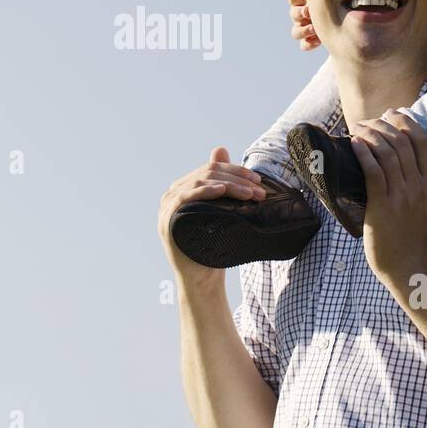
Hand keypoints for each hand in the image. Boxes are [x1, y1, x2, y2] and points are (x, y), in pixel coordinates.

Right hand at [158, 147, 266, 289]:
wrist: (202, 278)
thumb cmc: (212, 246)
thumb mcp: (220, 211)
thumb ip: (219, 182)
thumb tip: (220, 149)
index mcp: (183, 189)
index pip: (210, 170)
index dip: (235, 171)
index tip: (258, 182)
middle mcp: (172, 194)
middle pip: (206, 173)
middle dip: (236, 178)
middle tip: (259, 191)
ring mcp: (167, 206)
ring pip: (200, 182)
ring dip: (228, 185)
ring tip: (249, 194)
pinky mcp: (167, 219)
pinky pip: (185, 197)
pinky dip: (204, 191)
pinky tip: (221, 190)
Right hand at [288, 0, 320, 50]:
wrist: (347, 17)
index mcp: (302, 1)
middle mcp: (300, 15)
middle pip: (293, 14)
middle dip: (299, 13)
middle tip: (308, 12)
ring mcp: (303, 29)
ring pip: (295, 32)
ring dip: (303, 30)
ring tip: (314, 29)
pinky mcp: (310, 42)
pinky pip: (304, 45)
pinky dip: (309, 44)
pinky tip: (319, 40)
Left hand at [349, 110, 426, 285]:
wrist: (406, 265)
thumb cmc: (408, 235)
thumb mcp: (422, 204)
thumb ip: (415, 181)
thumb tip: (397, 157)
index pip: (424, 142)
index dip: (408, 122)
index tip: (393, 113)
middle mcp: (418, 186)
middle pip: (402, 141)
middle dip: (382, 124)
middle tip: (366, 121)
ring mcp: (401, 196)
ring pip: (387, 152)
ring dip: (369, 134)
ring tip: (356, 129)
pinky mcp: (383, 206)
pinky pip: (374, 171)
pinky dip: (363, 152)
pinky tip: (354, 143)